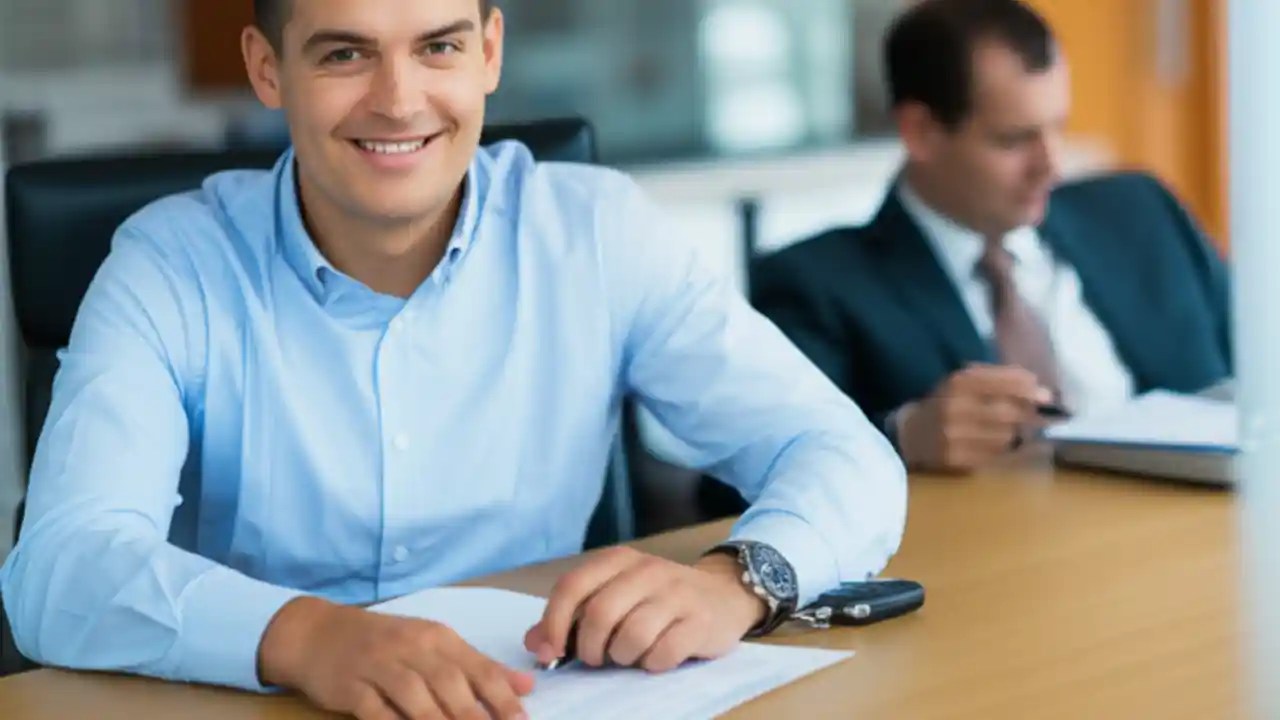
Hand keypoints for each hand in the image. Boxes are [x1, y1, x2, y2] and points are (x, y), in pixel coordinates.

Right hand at [258, 597, 533, 719]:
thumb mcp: (433, 645)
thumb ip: (477, 666)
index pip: (479, 668)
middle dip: (475, 715)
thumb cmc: (384, 642)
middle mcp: (412, 648)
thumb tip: (526, 686)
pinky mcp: (351, 687)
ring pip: (416, 699)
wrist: (317, 632)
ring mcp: (380, 666)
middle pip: (451, 684)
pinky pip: (377, 712)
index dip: (503, 697)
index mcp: (438, 638)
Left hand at [524, 547, 765, 672]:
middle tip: (596, 658)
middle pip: (600, 613)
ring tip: (627, 655)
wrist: (723, 595)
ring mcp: (677, 593)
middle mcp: (648, 570)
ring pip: (632, 635)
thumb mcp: (614, 597)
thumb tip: (534, 643)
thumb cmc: (658, 601)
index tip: (550, 651)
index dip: (554, 622)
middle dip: (590, 647)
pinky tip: (656, 657)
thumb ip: (572, 617)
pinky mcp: (699, 620)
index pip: (572, 586)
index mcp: (619, 560)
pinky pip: (663, 653)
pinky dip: (652, 664)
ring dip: (622, 657)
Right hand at [897, 364, 1051, 472]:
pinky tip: (999, 445)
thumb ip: (998, 378)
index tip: (1048, 396)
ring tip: (1015, 431)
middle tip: (1046, 418)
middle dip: (1030, 415)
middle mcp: (955, 408)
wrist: (910, 435)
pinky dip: (1004, 450)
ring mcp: (954, 436)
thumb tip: (1036, 384)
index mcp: (958, 383)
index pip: (1002, 383)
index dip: (1028, 390)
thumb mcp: (964, 382)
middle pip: (1007, 412)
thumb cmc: (946, 404)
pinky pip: (994, 455)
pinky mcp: (956, 459)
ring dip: (1017, 434)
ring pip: (1004, 437)